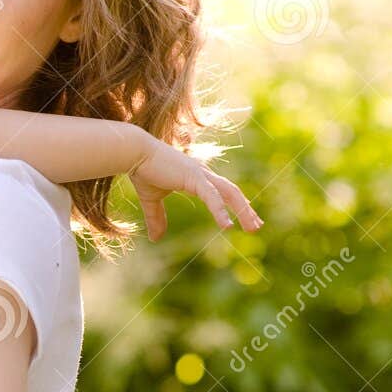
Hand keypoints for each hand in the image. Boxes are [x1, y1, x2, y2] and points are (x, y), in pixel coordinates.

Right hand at [126, 132, 260, 241]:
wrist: (134, 153)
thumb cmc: (143, 170)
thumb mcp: (151, 199)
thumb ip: (156, 218)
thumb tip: (155, 238)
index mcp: (197, 177)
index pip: (223, 192)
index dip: (236, 205)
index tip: (247, 219)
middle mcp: (204, 174)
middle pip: (232, 192)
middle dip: (246, 209)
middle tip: (257, 227)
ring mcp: (201, 174)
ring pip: (230, 193)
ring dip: (243, 211)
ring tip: (253, 228)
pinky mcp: (194, 177)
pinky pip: (212, 197)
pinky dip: (220, 211)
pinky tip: (227, 226)